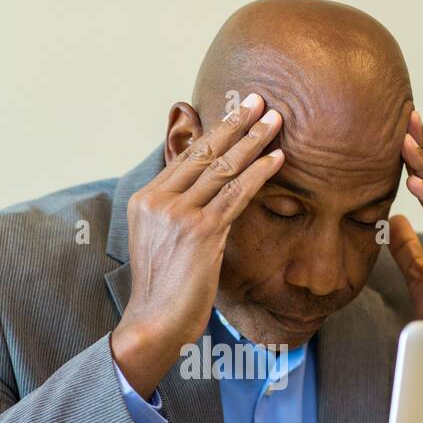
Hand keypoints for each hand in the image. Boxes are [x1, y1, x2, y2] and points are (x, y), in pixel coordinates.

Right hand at [112, 94, 283, 394]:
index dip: (215, 133)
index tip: (236, 113)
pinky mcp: (201, 231)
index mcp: (145, 199)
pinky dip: (259, 174)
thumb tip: (211, 197)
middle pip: (204, 153)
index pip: (186, 158)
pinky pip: (236, 194)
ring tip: (276, 121)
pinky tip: (278, 159)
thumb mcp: (161, 243)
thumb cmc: (164, 290)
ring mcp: (179, 214)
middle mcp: (159, 200)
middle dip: (236, 124)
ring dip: (253, 142)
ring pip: (223, 168)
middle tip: (260, 101)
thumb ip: (179, 215)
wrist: (154, 322)